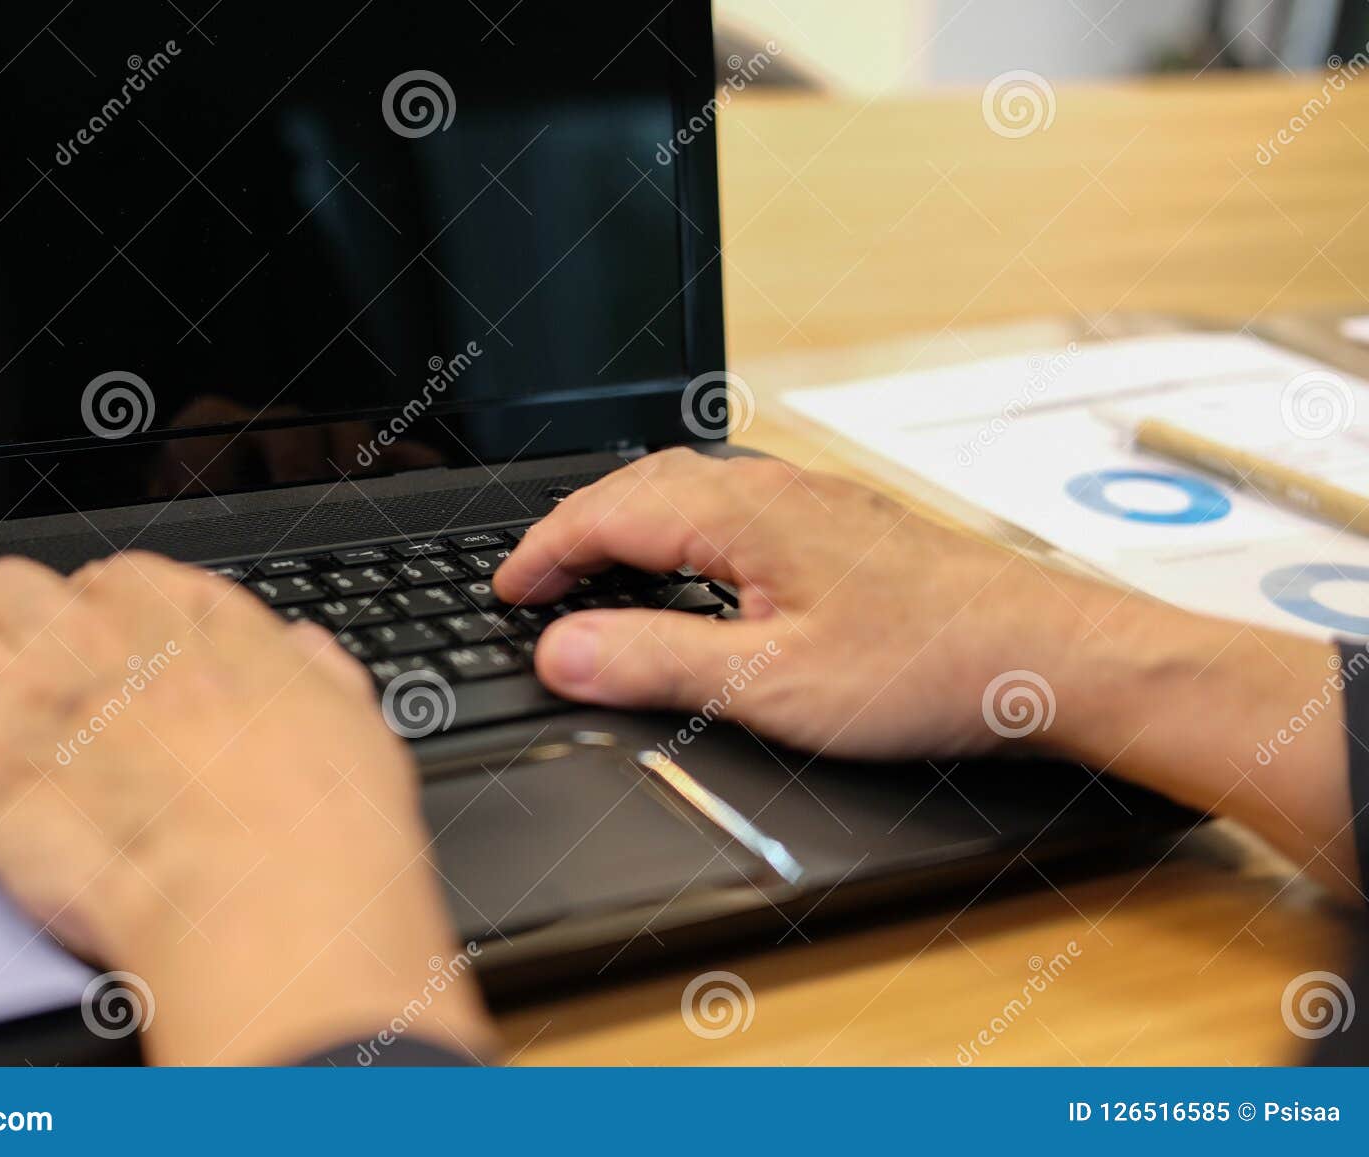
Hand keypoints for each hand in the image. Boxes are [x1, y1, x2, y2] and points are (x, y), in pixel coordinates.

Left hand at [0, 552, 492, 1064]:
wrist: (273, 903)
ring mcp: (23, 706)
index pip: (118, 578)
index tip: (79, 619)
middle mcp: (98, 646)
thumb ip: (320, 680)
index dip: (87, 598)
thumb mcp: (355, 729)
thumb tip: (309, 654)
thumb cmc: (328, 828)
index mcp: (193, 627)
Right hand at [495, 449, 1354, 884]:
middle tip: (537, 576)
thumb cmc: (928, 669)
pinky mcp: (846, 523)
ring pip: (691, 487)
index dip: (546, 553)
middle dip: (576, 526)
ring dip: (629, 519)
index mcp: (743, 515)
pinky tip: (697, 563)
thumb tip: (560, 650)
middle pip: (643, 483)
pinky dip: (683, 526)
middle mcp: (776, 489)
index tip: (509, 590)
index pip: (608, 513)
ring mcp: (816, 500)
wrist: (1049, 655)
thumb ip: (656, 663)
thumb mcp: (772, 686)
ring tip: (597, 565)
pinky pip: (736, 502)